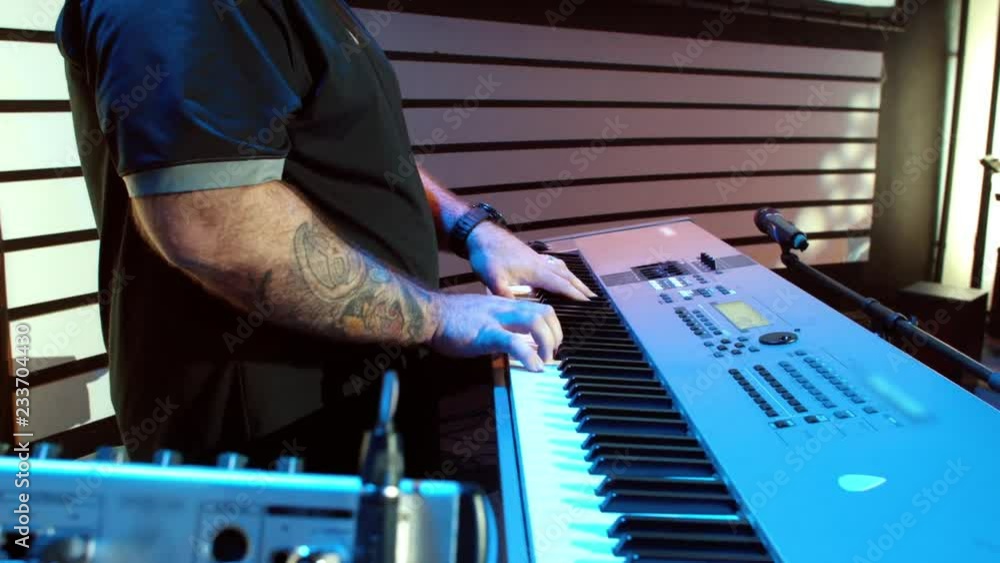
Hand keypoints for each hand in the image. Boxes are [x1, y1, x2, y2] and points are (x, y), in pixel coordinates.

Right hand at [428, 293, 562, 370]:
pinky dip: (529, 355)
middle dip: (556, 334)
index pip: (538, 307)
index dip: (551, 326)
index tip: (550, 344)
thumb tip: (512, 341)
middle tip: (551, 354)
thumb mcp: (481, 317)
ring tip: (545, 360)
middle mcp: (505, 308)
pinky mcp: (486, 333)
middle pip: (545, 311)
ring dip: (547, 343)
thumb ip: (498, 325)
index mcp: (504, 305)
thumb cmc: (449, 319)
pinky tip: (534, 367)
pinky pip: (514, 342)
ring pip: (536, 321)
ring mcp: (496, 319)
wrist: (428, 315)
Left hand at [466, 223, 597, 300]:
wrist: (481, 234)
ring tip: (583, 288)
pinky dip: (563, 271)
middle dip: (581, 288)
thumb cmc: (488, 254)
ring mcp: (537, 258)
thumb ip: (505, 297)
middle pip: (567, 276)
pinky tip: (561, 273)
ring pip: (562, 269)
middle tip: (594, 298)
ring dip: (574, 279)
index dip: (575, 294)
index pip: (561, 285)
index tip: (589, 302)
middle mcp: (541, 264)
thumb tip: (515, 313)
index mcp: (536, 271)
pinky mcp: (531, 255)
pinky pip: (554, 264)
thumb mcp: (493, 280)